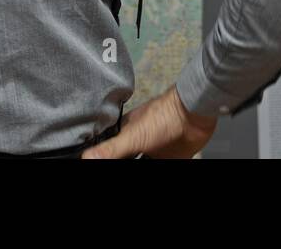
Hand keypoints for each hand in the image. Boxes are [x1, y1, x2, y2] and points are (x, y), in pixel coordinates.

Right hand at [81, 85, 217, 158]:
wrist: (196, 113)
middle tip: (120, 162)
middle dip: (118, 161)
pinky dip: (152, 167)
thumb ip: (110, 149)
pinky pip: (158, 166)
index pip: (107, 151)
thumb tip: (84, 158)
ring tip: (139, 162)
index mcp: (125, 133)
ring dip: (136, 164)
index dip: (102, 156)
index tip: (94, 160)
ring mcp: (154, 151)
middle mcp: (138, 142)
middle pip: (124, 158)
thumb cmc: (162, 117)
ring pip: (140, 162)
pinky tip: (150, 163)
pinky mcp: (171, 158)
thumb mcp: (133, 136)